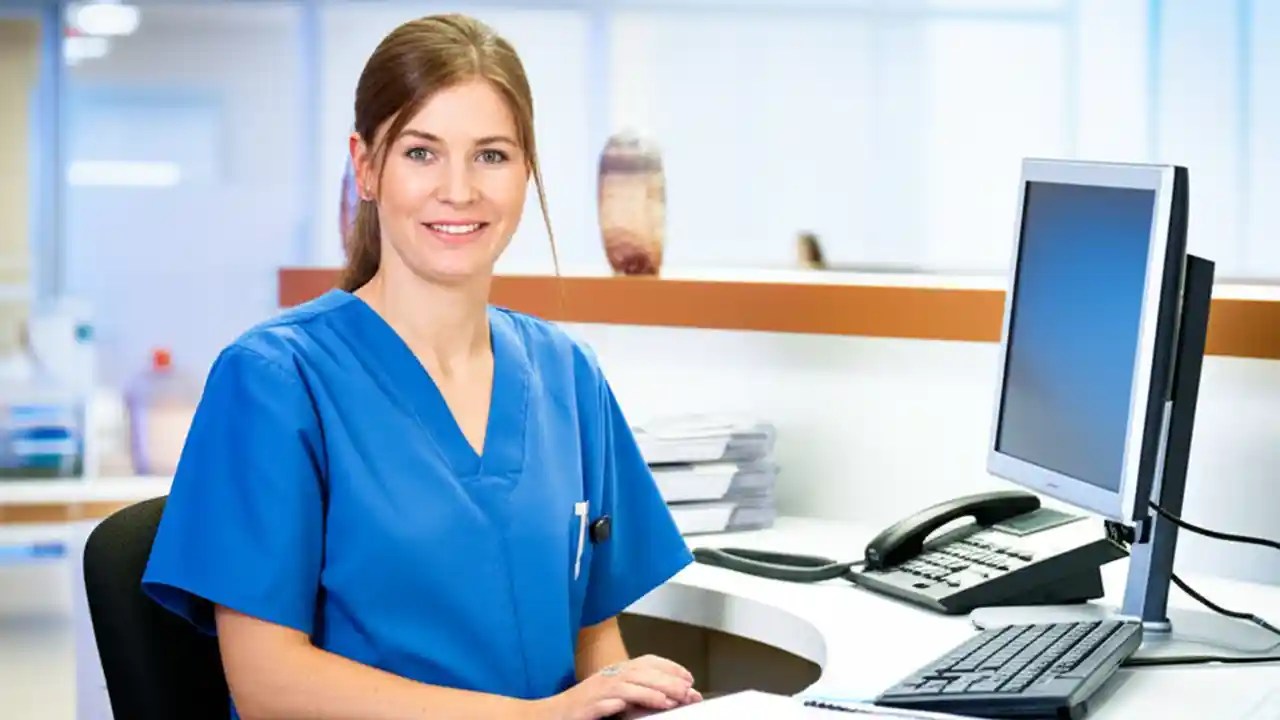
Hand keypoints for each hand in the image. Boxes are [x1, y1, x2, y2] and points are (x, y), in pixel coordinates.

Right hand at [533, 655, 702, 719]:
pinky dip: (631, 700)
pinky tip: (647, 704)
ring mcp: (598, 689)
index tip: (688, 677)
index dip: (669, 667)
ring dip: (655, 690)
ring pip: (631, 683)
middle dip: (669, 680)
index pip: (647, 661)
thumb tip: (666, 698)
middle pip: (643, 671)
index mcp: (615, 672)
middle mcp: (608, 675)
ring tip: (674, 699)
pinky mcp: (589, 704)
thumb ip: (636, 696)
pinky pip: (613, 700)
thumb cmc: (583, 709)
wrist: (550, 716)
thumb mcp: (613, 699)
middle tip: (689, 691)